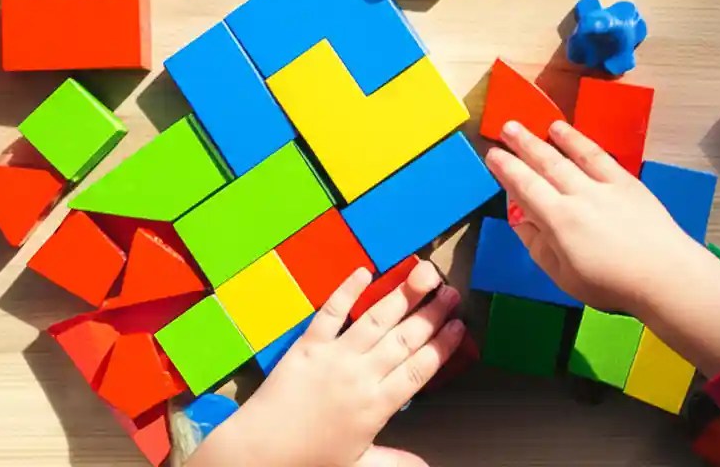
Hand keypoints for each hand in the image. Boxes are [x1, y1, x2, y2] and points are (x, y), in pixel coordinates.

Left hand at [189, 261, 464, 466]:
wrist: (259, 453)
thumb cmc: (309, 461)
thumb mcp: (359, 464)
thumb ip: (395, 460)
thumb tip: (426, 465)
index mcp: (377, 406)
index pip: (420, 368)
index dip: (443, 345)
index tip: (460, 325)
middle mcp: (361, 376)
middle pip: (405, 339)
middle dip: (431, 314)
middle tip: (451, 292)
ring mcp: (334, 358)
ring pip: (376, 320)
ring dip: (402, 296)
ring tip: (424, 274)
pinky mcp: (308, 347)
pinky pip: (331, 313)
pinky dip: (347, 290)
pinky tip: (364, 272)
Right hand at [484, 120, 710, 313]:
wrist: (665, 274)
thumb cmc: (611, 284)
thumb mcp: (562, 276)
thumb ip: (538, 245)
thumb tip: (520, 220)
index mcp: (558, 221)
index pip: (524, 187)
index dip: (506, 169)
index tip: (492, 155)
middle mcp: (578, 196)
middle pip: (544, 164)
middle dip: (522, 146)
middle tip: (506, 128)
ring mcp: (604, 186)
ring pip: (569, 156)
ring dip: (548, 139)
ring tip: (532, 126)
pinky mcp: (627, 182)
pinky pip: (598, 156)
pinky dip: (580, 142)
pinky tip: (569, 134)